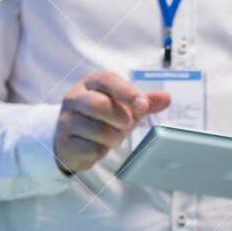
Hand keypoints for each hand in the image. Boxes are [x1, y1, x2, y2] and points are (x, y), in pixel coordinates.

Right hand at [53, 71, 172, 173]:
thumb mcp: (123, 105)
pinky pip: (90, 149)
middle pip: (99, 105)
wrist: (71, 140)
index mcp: (90, 83)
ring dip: (114, 137)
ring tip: (113, 136)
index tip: (143, 105)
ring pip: (97, 130)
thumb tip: (167, 98)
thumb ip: (143, 101)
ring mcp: (66, 121)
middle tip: (126, 124)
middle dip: (120, 118)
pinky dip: (101, 151)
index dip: (127, 92)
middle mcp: (74, 98)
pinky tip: (98, 147)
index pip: (107, 80)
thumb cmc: (101, 118)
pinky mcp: (64, 143)